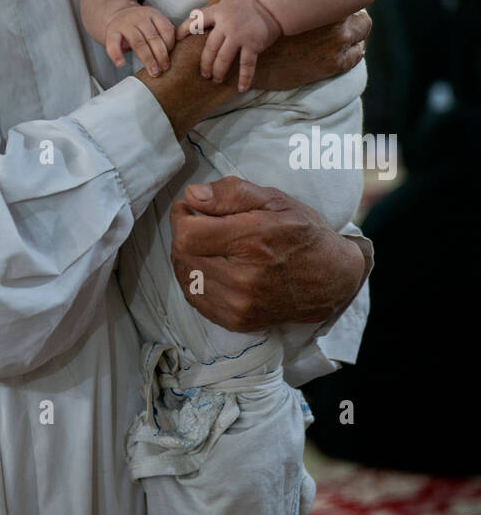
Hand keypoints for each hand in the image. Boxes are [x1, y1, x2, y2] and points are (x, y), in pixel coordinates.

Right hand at [104, 3, 176, 76]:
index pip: (166, 30)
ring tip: (153, 72)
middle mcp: (140, 17)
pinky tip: (121, 64)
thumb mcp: (154, 22)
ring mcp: (125, 24)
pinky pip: (113, 43)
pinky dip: (116, 54)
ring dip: (147, 59)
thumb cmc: (141, 25)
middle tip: (164, 69)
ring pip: (138, 42)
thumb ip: (164, 33)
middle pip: (153, 38)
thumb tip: (183, 55)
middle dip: (161, 55)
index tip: (171, 59)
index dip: (170, 46)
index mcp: (153, 14)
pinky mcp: (112, 31)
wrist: (116, 13)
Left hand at [169, 176, 366, 331]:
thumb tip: (193, 196)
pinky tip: (211, 265)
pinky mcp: (238, 321)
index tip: (192, 208)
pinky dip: (196, 279)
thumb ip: (231, 193)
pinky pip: (196, 299)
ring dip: (187, 256)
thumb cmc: (303, 232)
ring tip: (207, 244)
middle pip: (183, 255)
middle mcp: (244, 279)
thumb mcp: (275, 199)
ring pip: (186, 278)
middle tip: (201, 223)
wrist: (332, 277)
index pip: (187, 234)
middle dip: (184, 233)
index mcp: (253, 241)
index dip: (181, 216)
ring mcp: (240, 305)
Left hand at [189, 0, 281, 91]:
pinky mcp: (253, 45)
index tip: (175, 40)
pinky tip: (241, 88)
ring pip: (223, 58)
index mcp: (218, 12)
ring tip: (215, 79)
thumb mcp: (227, 2)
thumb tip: (196, 18)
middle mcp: (226, 24)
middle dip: (205, 63)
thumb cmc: (248, 3)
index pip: (196, 21)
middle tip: (203, 73)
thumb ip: (214, 12)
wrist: (271, 5)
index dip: (184, 30)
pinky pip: (246, 65)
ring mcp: (239, 36)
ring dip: (218, 71)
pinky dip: (244, 78)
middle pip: (209, 47)